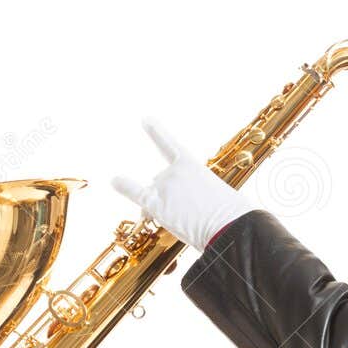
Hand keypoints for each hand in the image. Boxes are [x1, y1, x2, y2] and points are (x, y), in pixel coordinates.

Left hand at [112, 118, 246, 251]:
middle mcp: (174, 172)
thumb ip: (200, 197)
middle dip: (171, 197)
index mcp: (194, 166)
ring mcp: (164, 187)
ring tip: (182, 222)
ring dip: (162, 208)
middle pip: (162, 182)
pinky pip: (134, 192)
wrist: (230, 227)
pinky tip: (114, 180)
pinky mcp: (156, 205)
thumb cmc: (232, 217)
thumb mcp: (221, 198)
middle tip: (190, 216)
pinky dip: (123, 185)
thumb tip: (181, 211)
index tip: (145, 120)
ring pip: (153, 196)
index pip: (170, 147)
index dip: (156, 133)